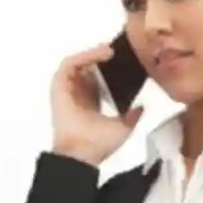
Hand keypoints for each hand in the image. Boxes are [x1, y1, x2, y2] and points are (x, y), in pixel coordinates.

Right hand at [50, 43, 144, 166]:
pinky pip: (68, 65)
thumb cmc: (99, 144)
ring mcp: (66, 90)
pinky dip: (83, 56)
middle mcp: (77, 95)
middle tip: (119, 49)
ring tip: (110, 49)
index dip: (110, 69)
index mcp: (90, 104)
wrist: (82, 153)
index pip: (98, 81)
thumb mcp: (123, 128)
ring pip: (77, 63)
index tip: (125, 60)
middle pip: (87, 68)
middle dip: (101, 57)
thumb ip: (133, 116)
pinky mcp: (59, 87)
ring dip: (92, 54)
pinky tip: (99, 54)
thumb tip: (142, 106)